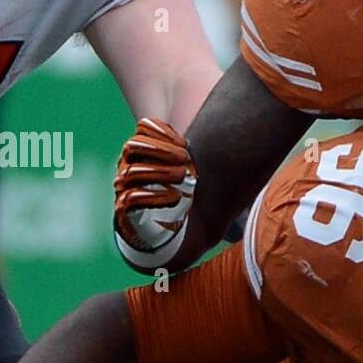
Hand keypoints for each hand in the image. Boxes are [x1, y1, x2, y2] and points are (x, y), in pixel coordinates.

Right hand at [113, 118, 197, 269]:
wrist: (179, 233)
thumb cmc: (188, 195)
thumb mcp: (195, 171)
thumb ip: (200, 152)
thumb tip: (237, 128)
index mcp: (144, 152)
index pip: (143, 128)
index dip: (162, 131)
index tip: (185, 144)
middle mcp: (129, 166)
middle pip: (133, 146)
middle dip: (160, 149)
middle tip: (186, 158)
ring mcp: (124, 188)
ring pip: (132, 172)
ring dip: (160, 172)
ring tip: (183, 176)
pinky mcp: (125, 211)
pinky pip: (132, 199)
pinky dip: (155, 197)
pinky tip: (175, 198)